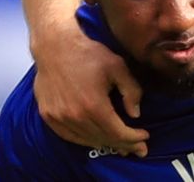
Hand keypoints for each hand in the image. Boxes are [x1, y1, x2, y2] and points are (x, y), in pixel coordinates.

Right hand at [32, 27, 148, 156]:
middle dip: (125, 145)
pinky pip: (70, 136)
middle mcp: (75, 117)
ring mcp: (59, 119)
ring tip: (121, 146)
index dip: (134, 138)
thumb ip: (131, 91)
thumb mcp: (118, 66)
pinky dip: (86, 140)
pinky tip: (97, 138)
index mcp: (94, 106)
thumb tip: (135, 115)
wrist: (54, 46)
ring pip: (87, 140)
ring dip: (106, 144)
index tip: (145, 137)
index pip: (118, 133)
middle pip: (104, 139)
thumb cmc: (89, 54)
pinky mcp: (48, 117)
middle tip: (138, 149)